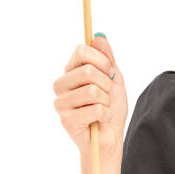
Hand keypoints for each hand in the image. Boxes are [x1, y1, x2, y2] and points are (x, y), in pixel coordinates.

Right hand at [53, 34, 126, 162]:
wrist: (110, 136)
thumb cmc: (110, 107)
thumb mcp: (113, 78)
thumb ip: (106, 57)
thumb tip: (99, 36)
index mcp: (70, 71)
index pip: (81, 51)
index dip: (101, 60)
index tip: (109, 71)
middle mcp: (61, 84)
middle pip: (88, 71)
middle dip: (107, 84)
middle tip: (106, 94)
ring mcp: (61, 103)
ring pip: (92, 91)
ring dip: (106, 101)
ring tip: (102, 108)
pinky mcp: (66, 120)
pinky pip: (96, 109)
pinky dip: (105, 114)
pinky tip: (99, 120)